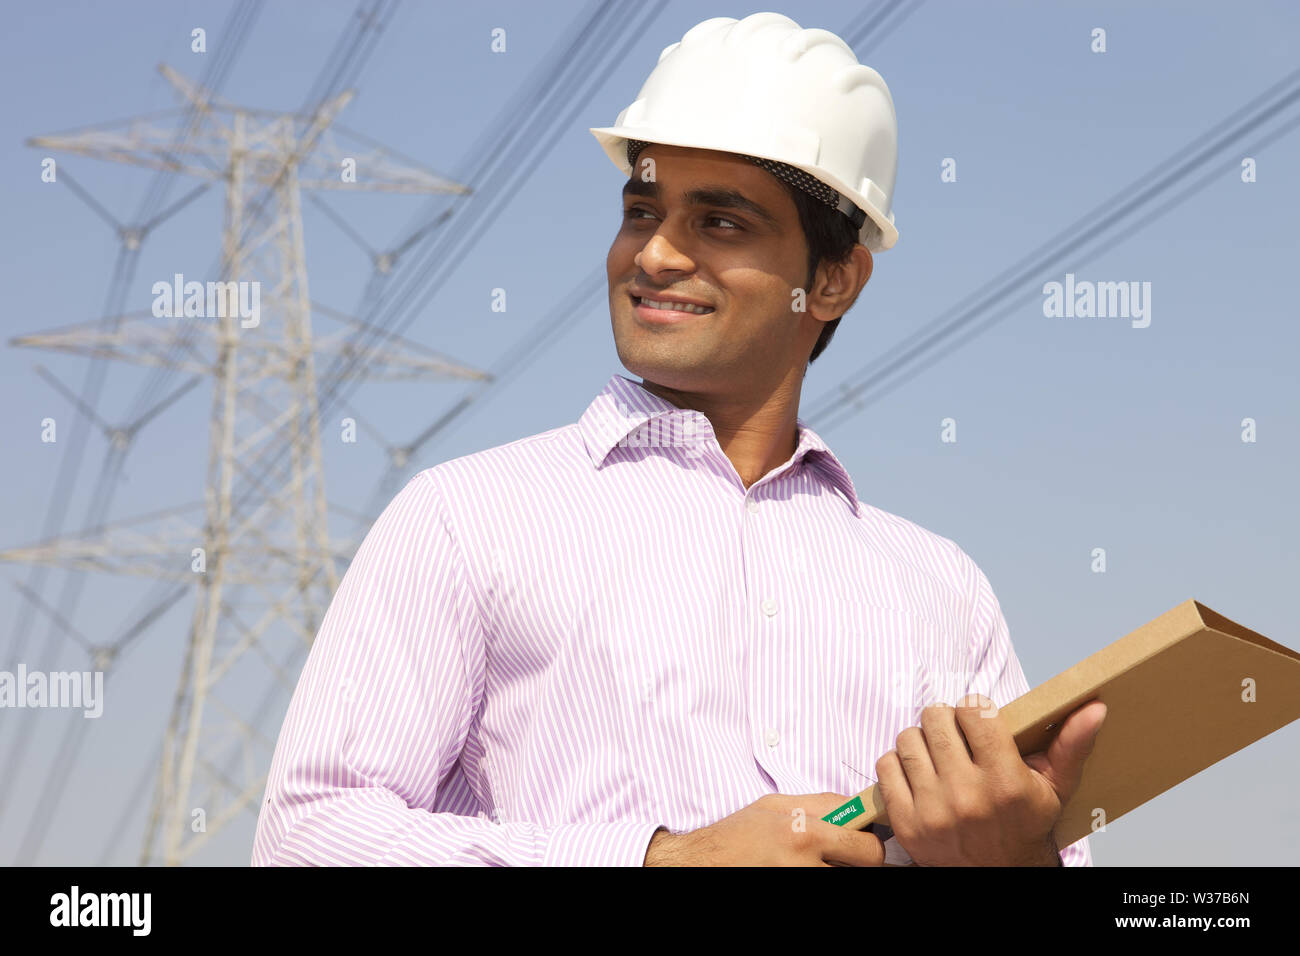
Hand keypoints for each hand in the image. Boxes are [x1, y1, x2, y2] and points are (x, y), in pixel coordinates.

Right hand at [643, 792, 885, 865]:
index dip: (870, 845)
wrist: (702, 862)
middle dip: (858, 863)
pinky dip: (817, 878)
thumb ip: (820, 805)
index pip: (869, 848)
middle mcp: (805, 863)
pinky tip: (799, 870)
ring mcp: (798, 881)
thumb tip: (855, 809)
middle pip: (865, 870)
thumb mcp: (776, 806)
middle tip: (840, 857)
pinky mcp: (790, 892)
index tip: (863, 843)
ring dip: (834, 871)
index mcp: (806, 833)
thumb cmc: (738, 833)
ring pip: (842, 879)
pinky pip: (822, 883)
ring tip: (813, 863)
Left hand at [875, 694, 1105, 865]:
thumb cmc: (1025, 824)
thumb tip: (1094, 707)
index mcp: (1006, 782)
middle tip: (956, 735)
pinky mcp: (907, 824)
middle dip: (946, 721)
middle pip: (936, 718)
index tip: (978, 721)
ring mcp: (933, 811)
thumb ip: (1072, 744)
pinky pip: (886, 766)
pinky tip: (919, 773)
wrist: (998, 876)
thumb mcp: (1055, 788)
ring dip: (921, 740)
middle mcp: (967, 796)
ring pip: (908, 738)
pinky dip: (898, 764)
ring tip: (938, 755)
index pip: (974, 712)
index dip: (974, 710)